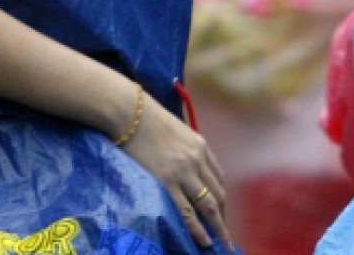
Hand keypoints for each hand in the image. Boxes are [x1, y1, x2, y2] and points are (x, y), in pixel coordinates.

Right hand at [121, 93, 231, 249]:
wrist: (129, 112)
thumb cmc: (146, 117)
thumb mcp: (175, 129)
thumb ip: (183, 147)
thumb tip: (183, 164)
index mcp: (200, 146)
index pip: (218, 177)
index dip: (221, 197)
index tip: (221, 211)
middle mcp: (197, 160)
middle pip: (217, 194)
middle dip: (222, 216)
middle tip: (224, 234)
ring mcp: (183, 172)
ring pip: (208, 205)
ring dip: (217, 227)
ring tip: (221, 244)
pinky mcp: (167, 182)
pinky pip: (187, 211)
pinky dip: (198, 228)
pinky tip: (203, 239)